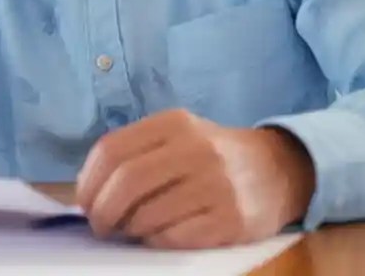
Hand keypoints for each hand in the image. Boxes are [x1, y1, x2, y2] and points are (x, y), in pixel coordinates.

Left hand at [76, 109, 315, 248]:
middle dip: (103, 210)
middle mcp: (197, 148)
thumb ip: (136, 152)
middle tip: (100, 225)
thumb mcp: (179, 136)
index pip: (112, 149)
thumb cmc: (214, 156)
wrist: (280, 171)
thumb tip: (90, 190)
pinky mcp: (231, 220)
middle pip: (127, 181)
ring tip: (129, 230)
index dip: (89, 181)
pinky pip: (174, 237)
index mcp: (175, 123)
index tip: (84, 201)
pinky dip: (155, 241)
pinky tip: (157, 236)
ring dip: (128, 229)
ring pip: (148, 214)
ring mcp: (217, 185)